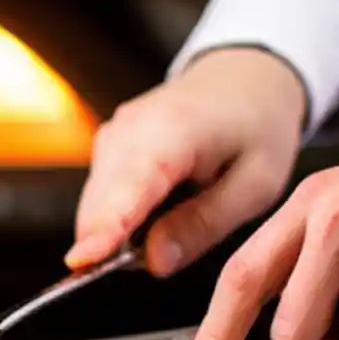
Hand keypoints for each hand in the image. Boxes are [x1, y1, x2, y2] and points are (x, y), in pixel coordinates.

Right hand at [66, 47, 306, 275]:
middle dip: (118, 247)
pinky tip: (163, 204)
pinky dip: (121, 216)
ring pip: (95, 208)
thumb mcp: (256, 184)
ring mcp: (111, 136)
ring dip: (121, 233)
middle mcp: (127, 130)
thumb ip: (203, 225)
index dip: (105, 228)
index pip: (129, 188)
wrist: (243, 77)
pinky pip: (100, 198)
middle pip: (100, 208)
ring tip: (180, 213)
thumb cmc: (257, 128)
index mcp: (173, 132)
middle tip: (175, 249)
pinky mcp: (105, 145)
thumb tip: (154, 263)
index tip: (81, 262)